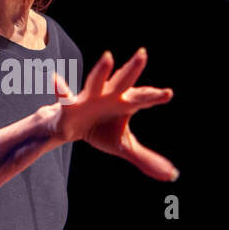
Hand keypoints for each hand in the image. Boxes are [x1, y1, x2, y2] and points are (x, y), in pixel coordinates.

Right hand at [51, 48, 177, 181]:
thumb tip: (172, 175)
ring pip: (95, 82)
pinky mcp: (70, 105)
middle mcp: (108, 95)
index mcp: (124, 102)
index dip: (154, 96)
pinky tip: (56, 79)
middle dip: (133, 68)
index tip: (168, 94)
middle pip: (123, 81)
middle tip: (143, 54)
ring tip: (108, 57)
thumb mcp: (124, 146)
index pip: (142, 98)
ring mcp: (89, 98)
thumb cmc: (101, 130)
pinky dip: (60, 89)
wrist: (69, 129)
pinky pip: (64, 97)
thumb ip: (146, 158)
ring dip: (101, 70)